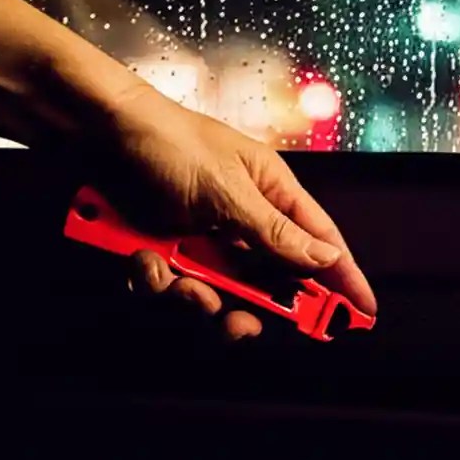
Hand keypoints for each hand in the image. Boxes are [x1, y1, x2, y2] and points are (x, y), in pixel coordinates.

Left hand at [98, 85, 376, 340]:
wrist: (98, 134)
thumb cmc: (169, 142)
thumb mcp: (228, 189)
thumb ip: (275, 232)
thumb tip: (325, 258)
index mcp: (270, 194)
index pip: (319, 244)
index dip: (342, 281)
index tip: (361, 315)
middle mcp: (240, 221)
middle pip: (266, 285)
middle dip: (249, 309)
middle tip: (238, 324)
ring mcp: (201, 239)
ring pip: (215, 296)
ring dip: (195, 299)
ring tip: (178, 284)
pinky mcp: (163, 251)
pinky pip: (170, 289)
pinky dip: (156, 283)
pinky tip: (143, 260)